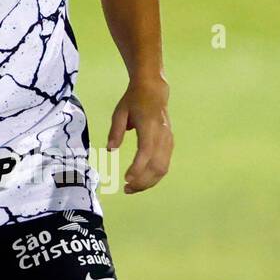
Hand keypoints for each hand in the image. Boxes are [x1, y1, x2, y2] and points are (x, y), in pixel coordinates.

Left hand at [108, 76, 171, 193]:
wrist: (154, 90)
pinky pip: (165, 164)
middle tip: (126, 189)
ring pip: (163, 167)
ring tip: (132, 188)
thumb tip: (109, 150)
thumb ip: (115, 131)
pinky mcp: (170, 143)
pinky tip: (142, 180)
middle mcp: (162, 135)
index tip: (126, 179)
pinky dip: (154, 176)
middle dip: (143, 181)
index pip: (146, 151)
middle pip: (157, 165)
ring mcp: (168, 140)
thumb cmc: (134, 101)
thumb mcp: (119, 112)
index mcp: (149, 126)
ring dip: (149, 181)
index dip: (138, 167)